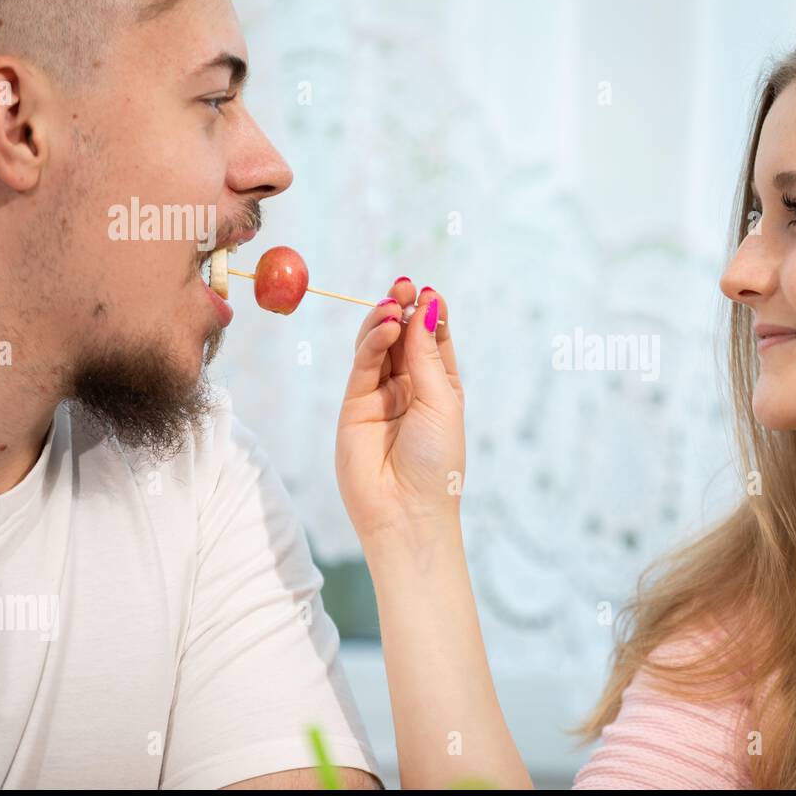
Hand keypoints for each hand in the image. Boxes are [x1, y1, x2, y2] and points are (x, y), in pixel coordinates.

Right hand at [335, 279, 463, 544]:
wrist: (406, 510)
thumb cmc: (436, 462)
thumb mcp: (442, 401)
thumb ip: (428, 354)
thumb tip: (424, 307)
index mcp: (441, 387)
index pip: (434, 339)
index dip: (430, 314)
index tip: (430, 292)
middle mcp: (410, 388)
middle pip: (404, 337)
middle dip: (404, 308)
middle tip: (405, 284)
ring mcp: (380, 395)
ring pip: (379, 346)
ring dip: (385, 320)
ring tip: (393, 302)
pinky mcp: (353, 404)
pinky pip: (363, 365)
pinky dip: (372, 343)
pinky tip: (384, 327)